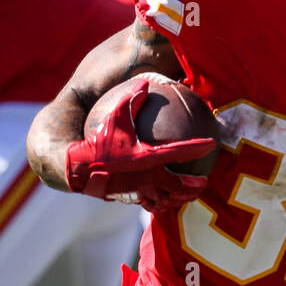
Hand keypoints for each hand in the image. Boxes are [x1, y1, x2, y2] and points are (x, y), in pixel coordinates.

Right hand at [65, 78, 214, 203]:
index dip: (197, 148)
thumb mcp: (114, 115)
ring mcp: (137, 191)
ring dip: (178, 199)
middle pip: (178, 188)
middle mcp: (146, 178)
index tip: (211, 144)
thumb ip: (131, 98)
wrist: (74, 167)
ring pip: (165, 201)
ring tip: (186, 196)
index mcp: (147, 157)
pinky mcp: (127, 198)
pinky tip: (161, 198)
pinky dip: (158, 202)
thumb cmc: (94, 140)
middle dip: (193, 188)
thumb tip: (145, 82)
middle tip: (203, 183)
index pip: (180, 152)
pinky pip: (148, 203)